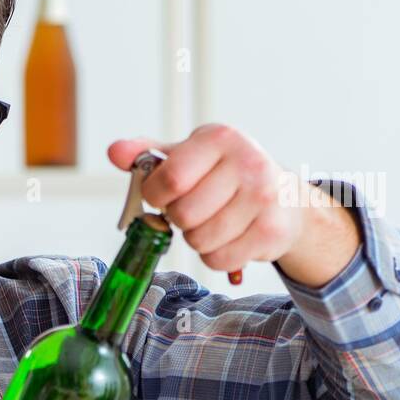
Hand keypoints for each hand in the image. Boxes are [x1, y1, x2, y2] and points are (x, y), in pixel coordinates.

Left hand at [109, 124, 359, 287]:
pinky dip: (215, 256)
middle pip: (182, 215)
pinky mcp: (271, 232)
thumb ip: (148, 155)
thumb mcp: (188, 156)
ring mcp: (264, 198)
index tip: (162, 195)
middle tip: (193, 210)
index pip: (169, 179)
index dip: (155, 195)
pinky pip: (219, 260)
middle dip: (178, 219)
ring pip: (199, 241)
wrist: (284, 199)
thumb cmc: (226, 175)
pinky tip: (229, 237)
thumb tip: (114, 152)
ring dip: (196, 239)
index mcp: (220, 139)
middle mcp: (248, 163)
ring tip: (212, 222)